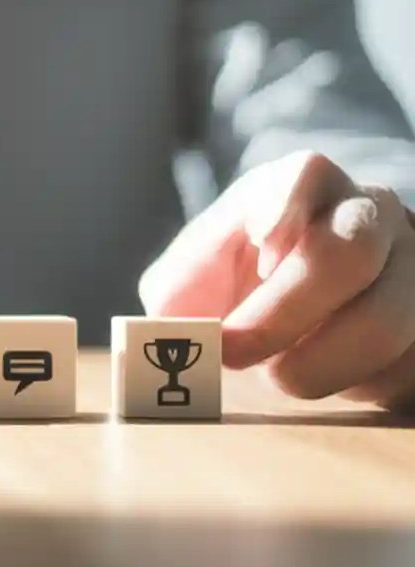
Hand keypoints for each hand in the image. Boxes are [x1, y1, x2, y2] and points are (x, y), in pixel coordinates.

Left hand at [139, 151, 414, 409]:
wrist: (304, 305)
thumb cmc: (239, 281)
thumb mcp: (194, 273)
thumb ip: (179, 287)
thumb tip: (174, 327)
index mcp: (304, 185)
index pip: (304, 177)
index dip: (284, 207)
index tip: (261, 241)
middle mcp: (371, 215)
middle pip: (349, 254)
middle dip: (281, 316)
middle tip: (232, 353)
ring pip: (386, 322)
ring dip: (317, 365)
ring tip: (278, 373)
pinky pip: (406, 370)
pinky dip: (357, 389)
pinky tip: (330, 377)